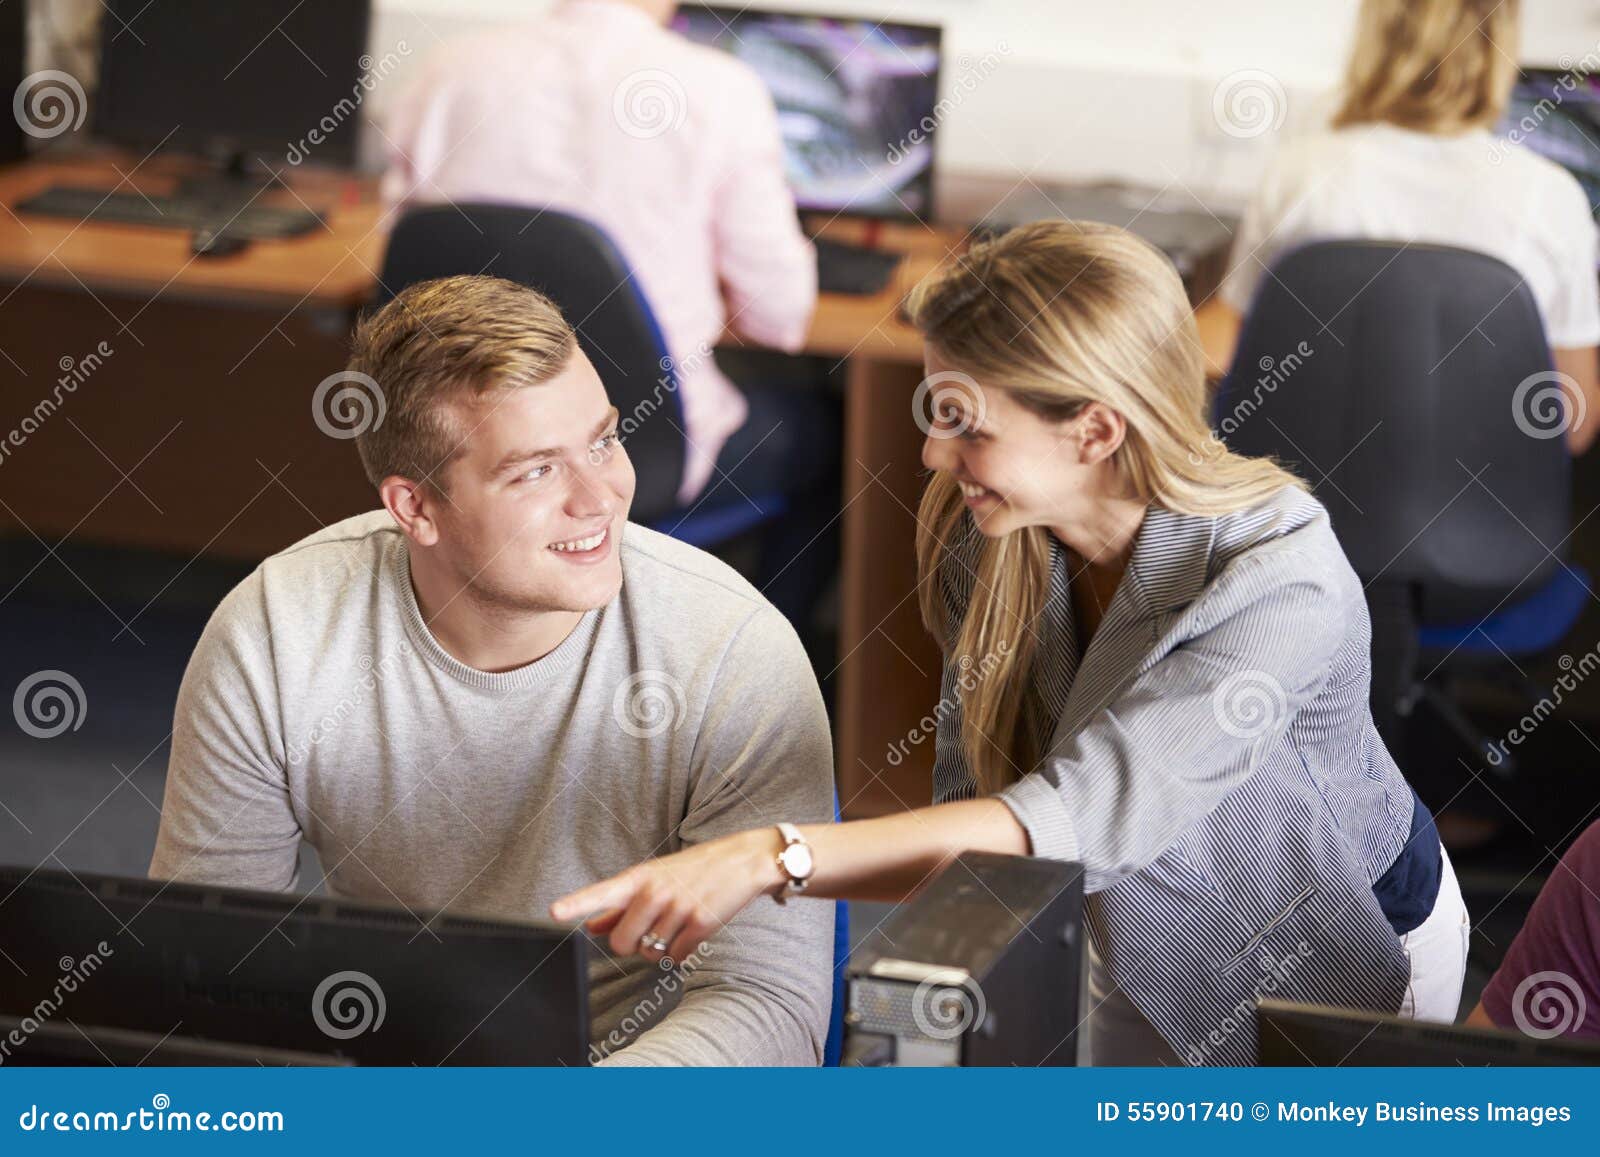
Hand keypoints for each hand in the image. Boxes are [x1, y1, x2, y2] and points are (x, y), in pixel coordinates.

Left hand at [550, 828, 786, 963]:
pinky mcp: (701, 923)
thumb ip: (620, 905)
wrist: (743, 861)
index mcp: (640, 877)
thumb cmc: (693, 870)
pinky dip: (680, 953)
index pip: (602, 892)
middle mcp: (656, 891)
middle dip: (631, 944)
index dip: (576, 904)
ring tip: (676, 923)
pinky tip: (691, 932)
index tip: (553, 912)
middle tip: (648, 930)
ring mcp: (678, 907)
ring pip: (649, 953)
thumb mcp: (655, 878)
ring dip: (659, 948)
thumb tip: (591, 926)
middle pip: (622, 942)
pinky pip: (674, 958)